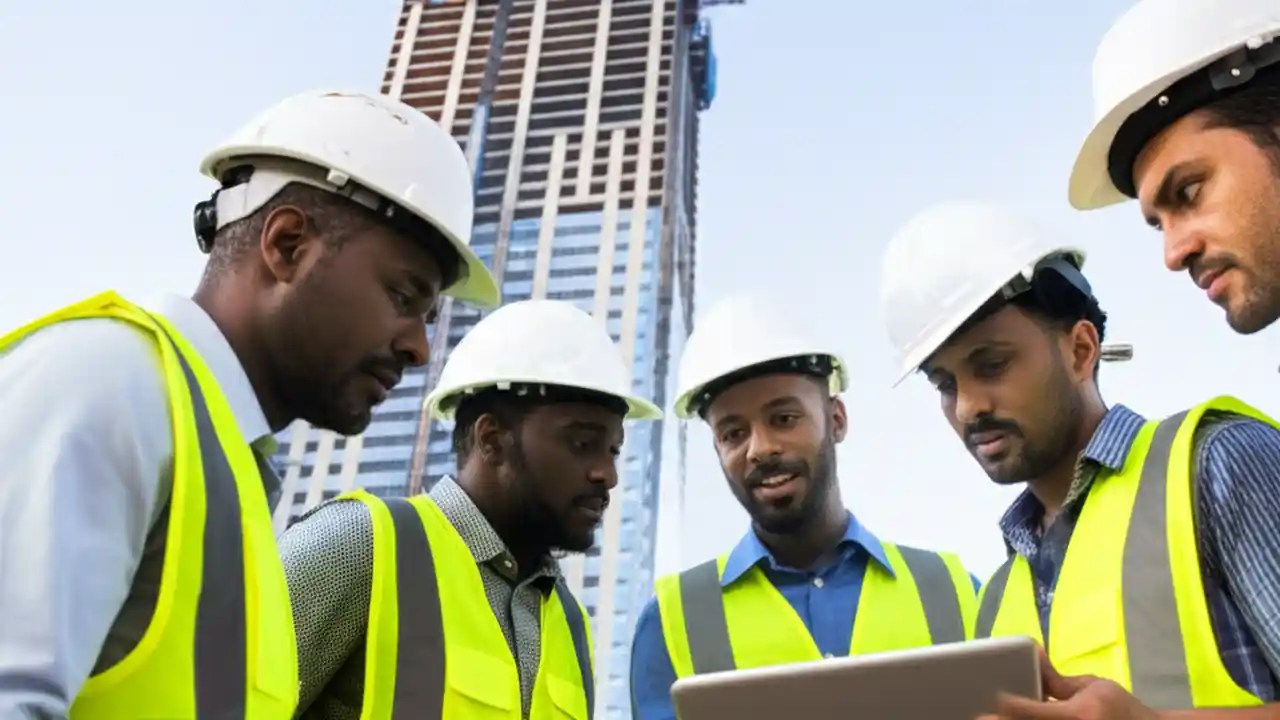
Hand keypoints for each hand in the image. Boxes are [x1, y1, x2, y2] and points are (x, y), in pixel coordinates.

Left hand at [976, 647, 1159, 719]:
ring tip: (994, 717)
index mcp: (1077, 715)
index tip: (992, 701)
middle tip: (981, 716)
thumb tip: (1033, 654)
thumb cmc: (1121, 709)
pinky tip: (1013, 719)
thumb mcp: (1093, 687)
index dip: (1006, 706)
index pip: (1030, 711)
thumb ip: (1058, 680)